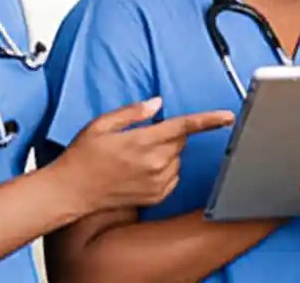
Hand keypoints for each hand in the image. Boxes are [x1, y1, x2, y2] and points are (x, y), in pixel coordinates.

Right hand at [59, 98, 234, 211]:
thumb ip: (133, 112)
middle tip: (143, 136)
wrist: (72, 191)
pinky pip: (173, 176)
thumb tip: (157, 104)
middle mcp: (153, 164)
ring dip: (166, 152)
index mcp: (142, 142)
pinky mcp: (157, 196)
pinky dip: (164, 169)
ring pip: (177, 158)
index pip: (183, 126)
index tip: (227, 116)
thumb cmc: (83, 156)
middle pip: (180, 140)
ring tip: (136, 156)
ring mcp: (157, 182)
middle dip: (168, 133)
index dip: (208, 120)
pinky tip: (141, 169)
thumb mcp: (102, 124)